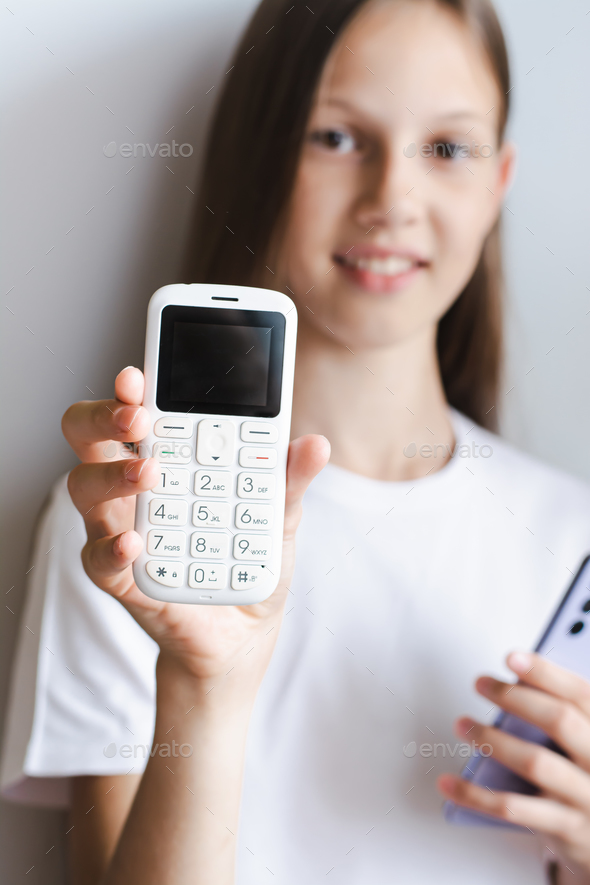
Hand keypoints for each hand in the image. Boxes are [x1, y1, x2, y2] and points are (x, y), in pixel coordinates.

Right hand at [62, 366, 329, 692]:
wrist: (243, 634)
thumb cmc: (249, 558)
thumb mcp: (280, 517)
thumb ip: (290, 480)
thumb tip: (315, 444)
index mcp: (168, 458)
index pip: (136, 411)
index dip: (130, 389)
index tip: (139, 373)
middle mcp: (133, 487)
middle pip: (91, 438)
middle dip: (103, 417)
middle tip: (138, 416)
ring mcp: (120, 529)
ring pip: (84, 488)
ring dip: (112, 475)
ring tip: (149, 473)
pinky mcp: (121, 578)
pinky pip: (98, 559)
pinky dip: (112, 547)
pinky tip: (135, 541)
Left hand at [438, 652, 589, 880]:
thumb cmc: (588, 777)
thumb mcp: (587, 742)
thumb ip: (565, 717)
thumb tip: (519, 684)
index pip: (581, 694)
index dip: (546, 673)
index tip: (512, 658)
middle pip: (560, 721)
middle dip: (515, 698)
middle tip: (481, 683)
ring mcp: (588, 798)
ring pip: (536, 762)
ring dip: (493, 739)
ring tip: (463, 724)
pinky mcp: (568, 829)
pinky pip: (515, 809)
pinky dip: (476, 795)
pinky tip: (450, 783)